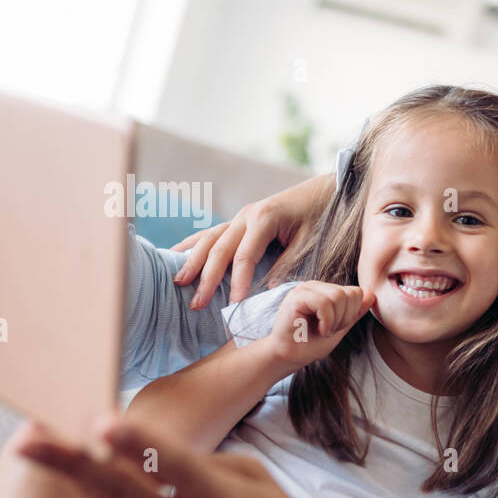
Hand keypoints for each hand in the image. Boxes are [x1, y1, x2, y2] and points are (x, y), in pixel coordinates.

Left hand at [14, 414, 338, 497]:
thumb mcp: (258, 483)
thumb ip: (205, 464)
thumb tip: (152, 453)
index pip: (175, 469)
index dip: (138, 444)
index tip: (103, 421)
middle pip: (120, 494)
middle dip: (69, 462)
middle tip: (27, 437)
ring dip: (74, 479)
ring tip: (37, 448)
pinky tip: (88, 481)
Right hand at [170, 173, 334, 308]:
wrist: (322, 192)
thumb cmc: (319, 217)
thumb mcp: (310, 241)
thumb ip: (288, 263)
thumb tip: (269, 290)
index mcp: (264, 219)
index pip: (244, 256)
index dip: (238, 282)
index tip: (234, 305)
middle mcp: (246, 216)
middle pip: (219, 249)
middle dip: (207, 278)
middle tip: (196, 304)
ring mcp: (239, 217)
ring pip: (208, 239)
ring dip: (192, 262)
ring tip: (178, 283)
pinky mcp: (238, 220)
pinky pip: (210, 233)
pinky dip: (192, 245)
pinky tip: (175, 255)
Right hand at [268, 282, 374, 367]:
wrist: (288, 357)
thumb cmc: (310, 344)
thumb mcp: (340, 328)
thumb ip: (354, 312)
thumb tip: (372, 295)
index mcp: (325, 290)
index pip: (355, 292)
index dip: (352, 313)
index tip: (337, 327)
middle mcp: (315, 286)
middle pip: (349, 293)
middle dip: (345, 318)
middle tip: (329, 330)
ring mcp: (304, 289)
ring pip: (338, 297)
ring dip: (335, 321)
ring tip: (323, 330)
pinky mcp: (296, 297)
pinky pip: (324, 303)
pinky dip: (326, 321)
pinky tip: (318, 330)